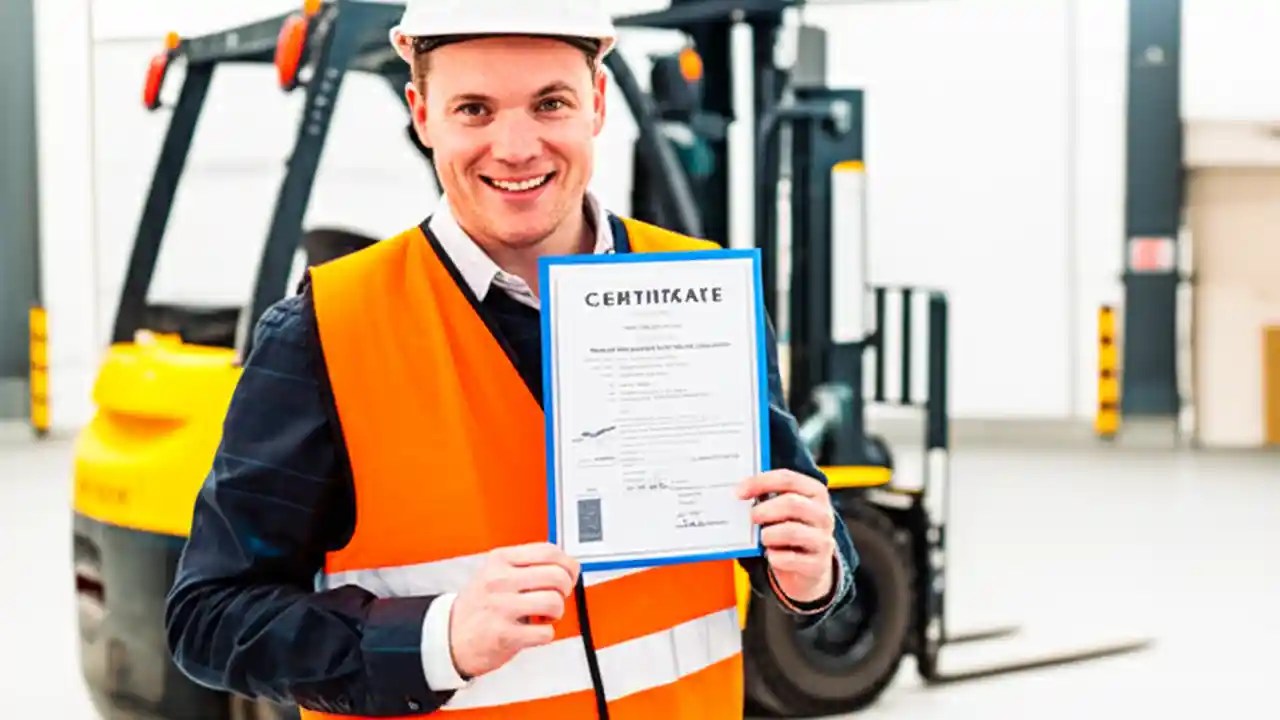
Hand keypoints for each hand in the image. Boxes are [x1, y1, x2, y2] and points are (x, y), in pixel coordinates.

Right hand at [449, 542, 579, 678]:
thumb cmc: (478, 605)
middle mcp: (500, 580)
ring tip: (544, 615)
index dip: (568, 563)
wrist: (449, 636)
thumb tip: (564, 565)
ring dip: (556, 612)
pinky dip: (545, 634)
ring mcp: (502, 607)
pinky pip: (545, 632)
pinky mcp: (505, 635)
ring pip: (554, 602)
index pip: (548, 551)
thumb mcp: (494, 572)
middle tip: (558, 595)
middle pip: (556, 575)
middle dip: (565, 588)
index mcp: (500, 560)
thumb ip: (525, 565)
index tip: (569, 573)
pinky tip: (533, 630)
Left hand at [737, 470, 836, 603]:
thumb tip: (740, 493)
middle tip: (751, 517)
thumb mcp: (784, 511)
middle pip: (792, 504)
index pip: (787, 479)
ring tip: (763, 538)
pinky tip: (771, 556)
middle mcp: (823, 514)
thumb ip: (768, 498)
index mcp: (815, 493)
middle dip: (764, 510)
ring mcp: (823, 540)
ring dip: (768, 535)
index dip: (760, 483)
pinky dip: (775, 557)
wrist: (807, 569)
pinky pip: (790, 559)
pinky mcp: (817, 564)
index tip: (739, 492)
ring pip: (791, 531)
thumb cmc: (790, 532)